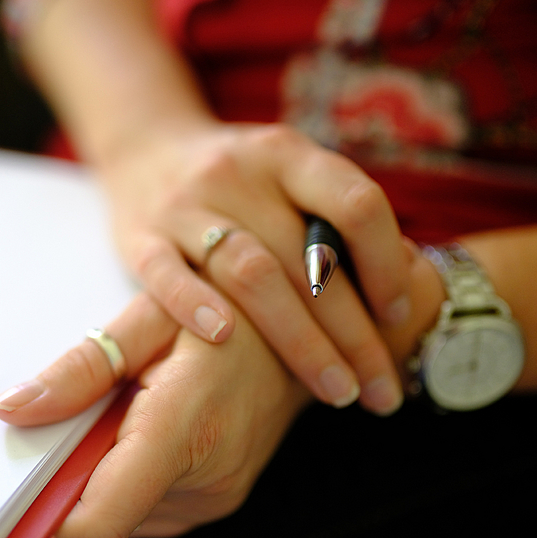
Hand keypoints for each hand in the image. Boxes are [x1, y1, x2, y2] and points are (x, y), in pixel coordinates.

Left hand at [0, 292, 310, 537]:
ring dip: (99, 473)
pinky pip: (145, 504)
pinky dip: (125, 475)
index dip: (42, 526)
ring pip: (120, 511)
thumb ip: (80, 369)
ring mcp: (213, 500)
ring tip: (119, 412)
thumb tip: (11, 409)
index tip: (6, 502)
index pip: (98, 522)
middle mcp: (203, 484)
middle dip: (66, 479)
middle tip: (66, 421)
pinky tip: (139, 427)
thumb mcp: (151, 318)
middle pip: (99, 515)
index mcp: (183, 433)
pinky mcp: (214, 502)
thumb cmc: (231, 312)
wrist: (308, 333)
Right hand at [96, 119, 412, 414]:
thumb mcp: (284, 176)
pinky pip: (167, 274)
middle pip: (308, 257)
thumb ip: (328, 221)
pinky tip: (224, 340)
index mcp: (287, 154)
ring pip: (250, 273)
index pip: (354, 202)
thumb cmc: (237, 182)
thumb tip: (394, 301)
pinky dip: (196, 306)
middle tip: (381, 388)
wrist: (144, 148)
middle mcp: (239, 173)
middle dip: (355, 333)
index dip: (386, 263)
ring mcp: (185, 204)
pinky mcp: (139, 237)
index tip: (397, 316)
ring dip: (300, 340)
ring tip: (335, 389)